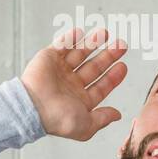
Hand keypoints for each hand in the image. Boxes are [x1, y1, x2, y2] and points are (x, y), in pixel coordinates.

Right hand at [20, 26, 127, 140]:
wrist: (33, 107)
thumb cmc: (57, 119)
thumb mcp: (87, 126)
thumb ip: (103, 119)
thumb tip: (118, 115)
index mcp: (80, 99)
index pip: (101, 86)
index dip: (113, 76)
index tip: (123, 66)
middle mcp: (71, 84)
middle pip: (94, 67)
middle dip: (108, 56)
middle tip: (121, 45)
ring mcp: (60, 70)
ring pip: (80, 54)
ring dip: (93, 43)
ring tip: (104, 33)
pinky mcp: (48, 57)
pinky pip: (62, 45)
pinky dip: (71, 38)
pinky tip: (81, 32)